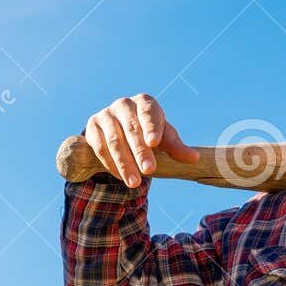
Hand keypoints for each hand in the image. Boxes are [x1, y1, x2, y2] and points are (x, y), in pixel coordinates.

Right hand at [82, 93, 198, 187]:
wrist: (119, 129)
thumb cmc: (148, 133)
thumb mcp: (164, 138)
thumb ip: (176, 147)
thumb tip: (194, 159)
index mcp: (144, 102)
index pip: (148, 112)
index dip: (151, 127)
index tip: (154, 142)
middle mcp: (124, 104)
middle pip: (132, 128)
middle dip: (140, 151)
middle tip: (150, 170)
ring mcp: (106, 115)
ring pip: (114, 140)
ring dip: (124, 163)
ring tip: (135, 183)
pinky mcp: (92, 128)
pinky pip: (100, 147)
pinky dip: (111, 163)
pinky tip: (121, 177)